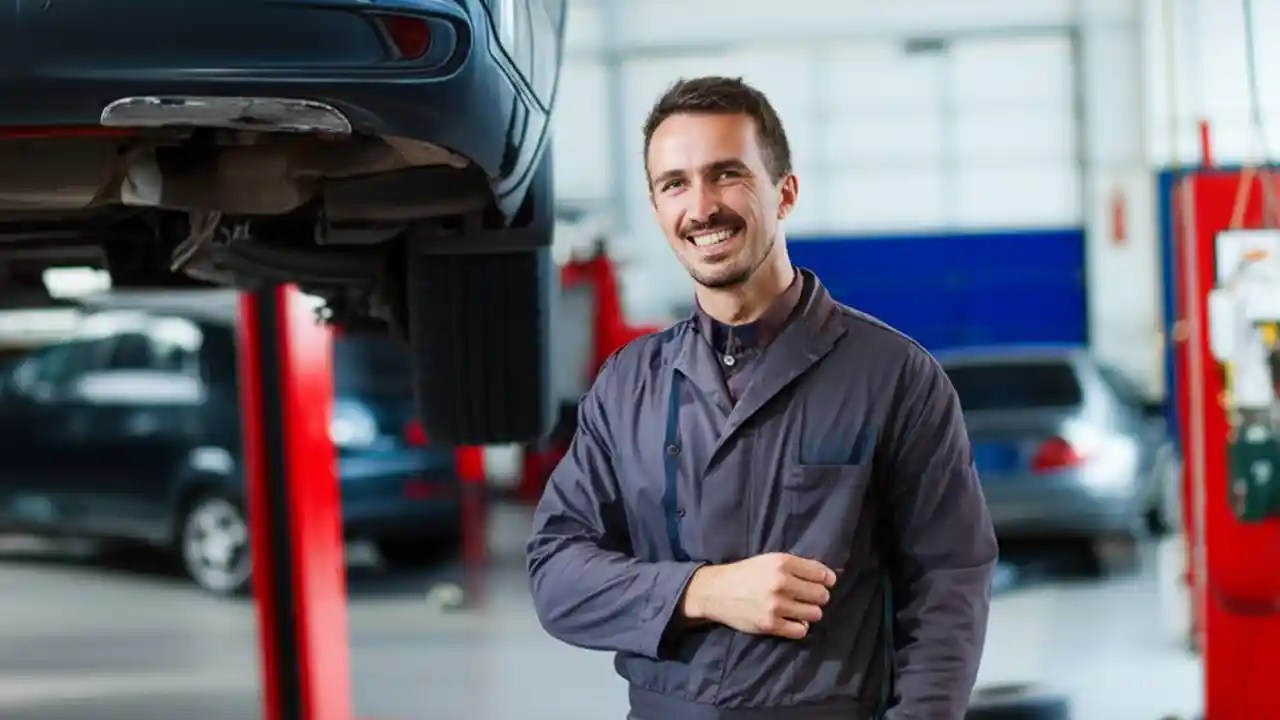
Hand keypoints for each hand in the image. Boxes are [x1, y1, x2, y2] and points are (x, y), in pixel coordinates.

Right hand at [679, 553, 836, 639]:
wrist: (716, 591)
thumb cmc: (746, 574)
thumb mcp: (769, 560)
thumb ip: (797, 566)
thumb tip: (828, 577)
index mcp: (781, 563)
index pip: (821, 574)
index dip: (827, 580)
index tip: (825, 583)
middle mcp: (780, 582)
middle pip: (821, 595)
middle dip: (818, 597)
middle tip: (808, 598)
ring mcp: (775, 605)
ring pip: (815, 613)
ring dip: (810, 613)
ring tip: (799, 609)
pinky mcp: (770, 624)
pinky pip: (801, 630)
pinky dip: (800, 626)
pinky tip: (792, 620)